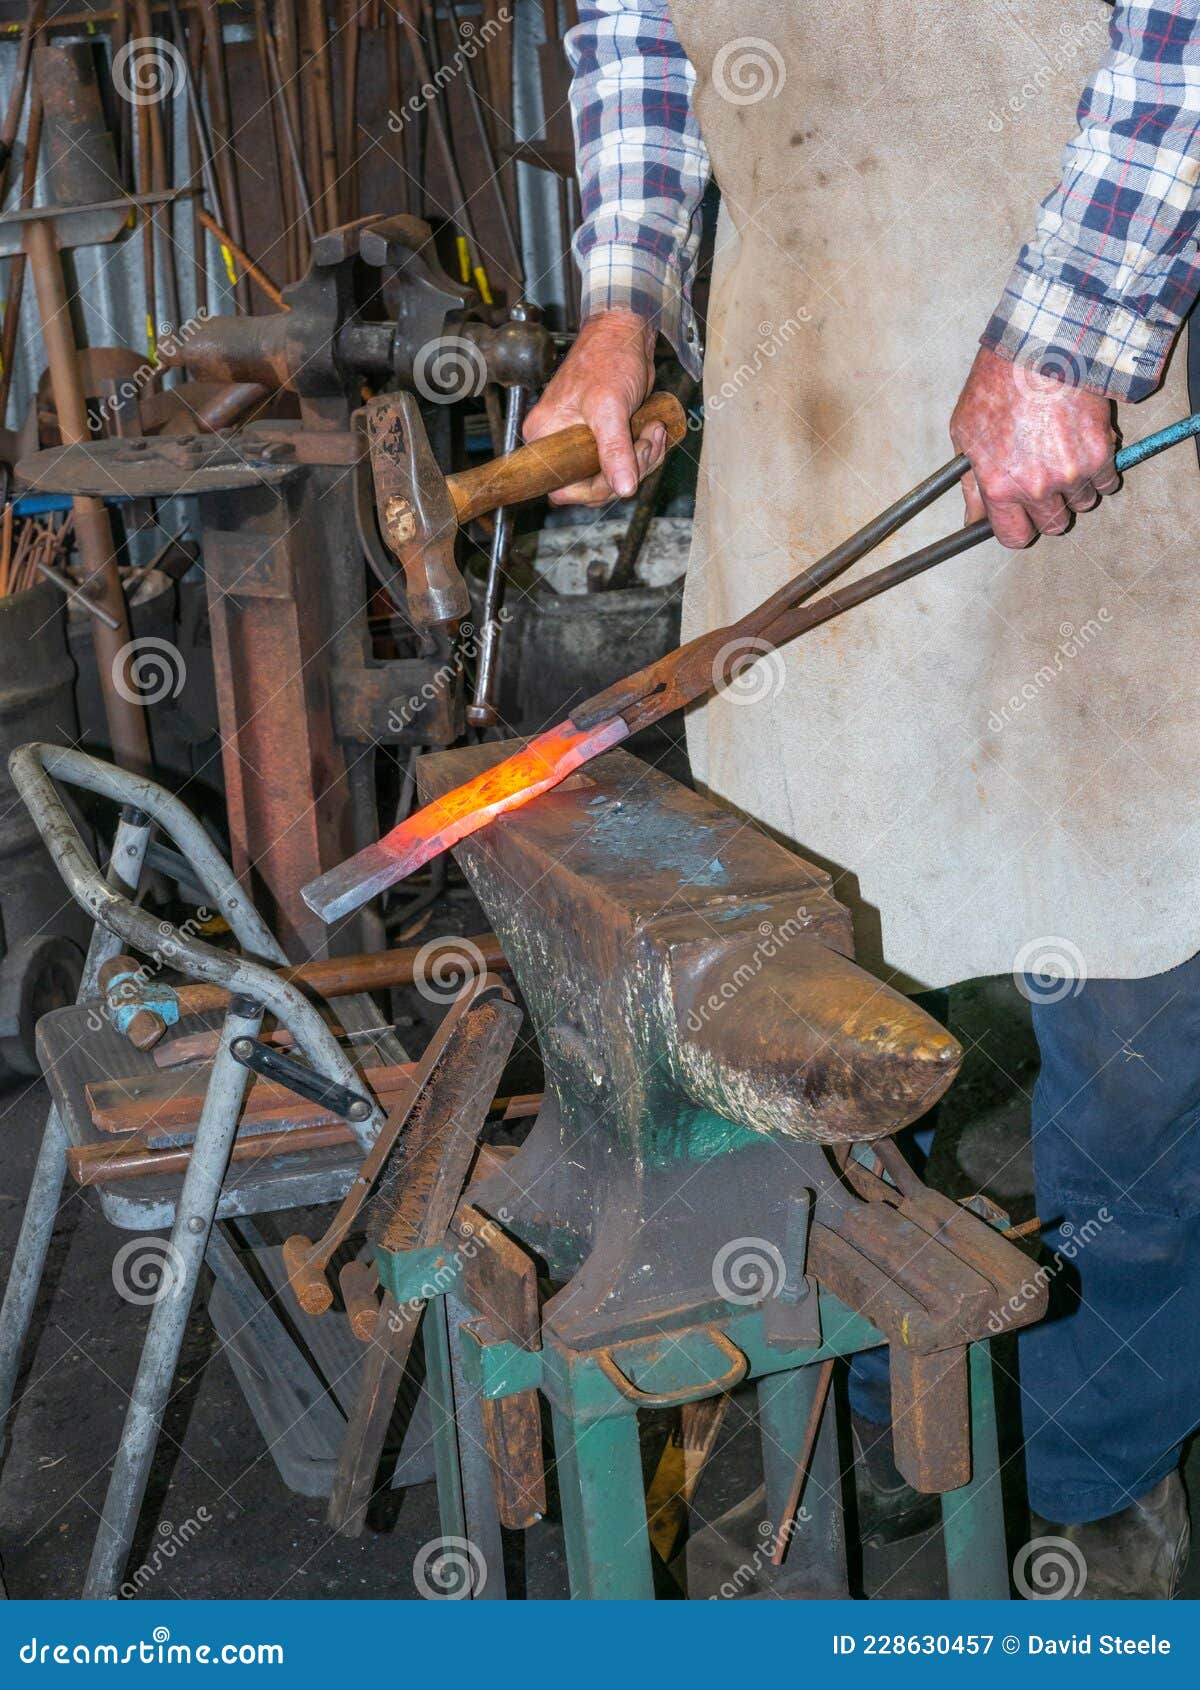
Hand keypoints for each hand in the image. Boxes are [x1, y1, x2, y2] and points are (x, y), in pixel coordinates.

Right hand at [523, 309, 663, 505]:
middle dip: (627, 470)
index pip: (564, 488)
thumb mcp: (609, 406)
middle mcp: (559, 442)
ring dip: (641, 460)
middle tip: (645, 443)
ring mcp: (582, 442)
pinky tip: (652, 430)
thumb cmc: (607, 357)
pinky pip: (622, 462)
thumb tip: (623, 487)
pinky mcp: (602, 438)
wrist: (625, 334)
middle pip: (592, 486)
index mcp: (545, 436)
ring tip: (652, 431)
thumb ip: (614, 450)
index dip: (595, 489)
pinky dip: (643, 453)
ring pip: (612, 476)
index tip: (620, 475)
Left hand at [949, 347, 1118, 547]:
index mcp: (1000, 487)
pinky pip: (1106, 481)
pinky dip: (1100, 470)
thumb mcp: (966, 433)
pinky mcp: (1101, 453)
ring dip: (1075, 488)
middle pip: (1054, 525)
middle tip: (1044, 482)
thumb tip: (971, 520)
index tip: (1020, 518)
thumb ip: (971, 484)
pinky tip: (1084, 446)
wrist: (1041, 346)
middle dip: (1049, 509)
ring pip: (1082, 503)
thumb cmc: (997, 384)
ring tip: (1063, 455)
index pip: (1015, 537)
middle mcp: (1037, 487)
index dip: (1018, 528)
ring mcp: (1071, 472)